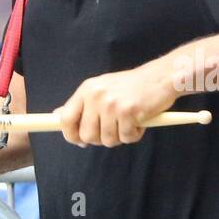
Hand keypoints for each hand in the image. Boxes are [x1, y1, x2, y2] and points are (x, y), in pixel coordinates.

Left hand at [57, 62, 175, 147]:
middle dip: (99, 139)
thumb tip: (57, 116)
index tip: (79, 141)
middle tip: (113, 130)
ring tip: (128, 122)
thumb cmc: (131, 86)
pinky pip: (126, 138)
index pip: (65, 119)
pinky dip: (134, 135)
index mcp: (87, 90)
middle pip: (86, 135)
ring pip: (106, 140)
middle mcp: (96, 96)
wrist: (162, 77)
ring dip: (119, 137)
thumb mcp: (101, 88)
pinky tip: (139, 121)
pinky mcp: (128, 112)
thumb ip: (81, 104)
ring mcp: (111, 104)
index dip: (70, 135)